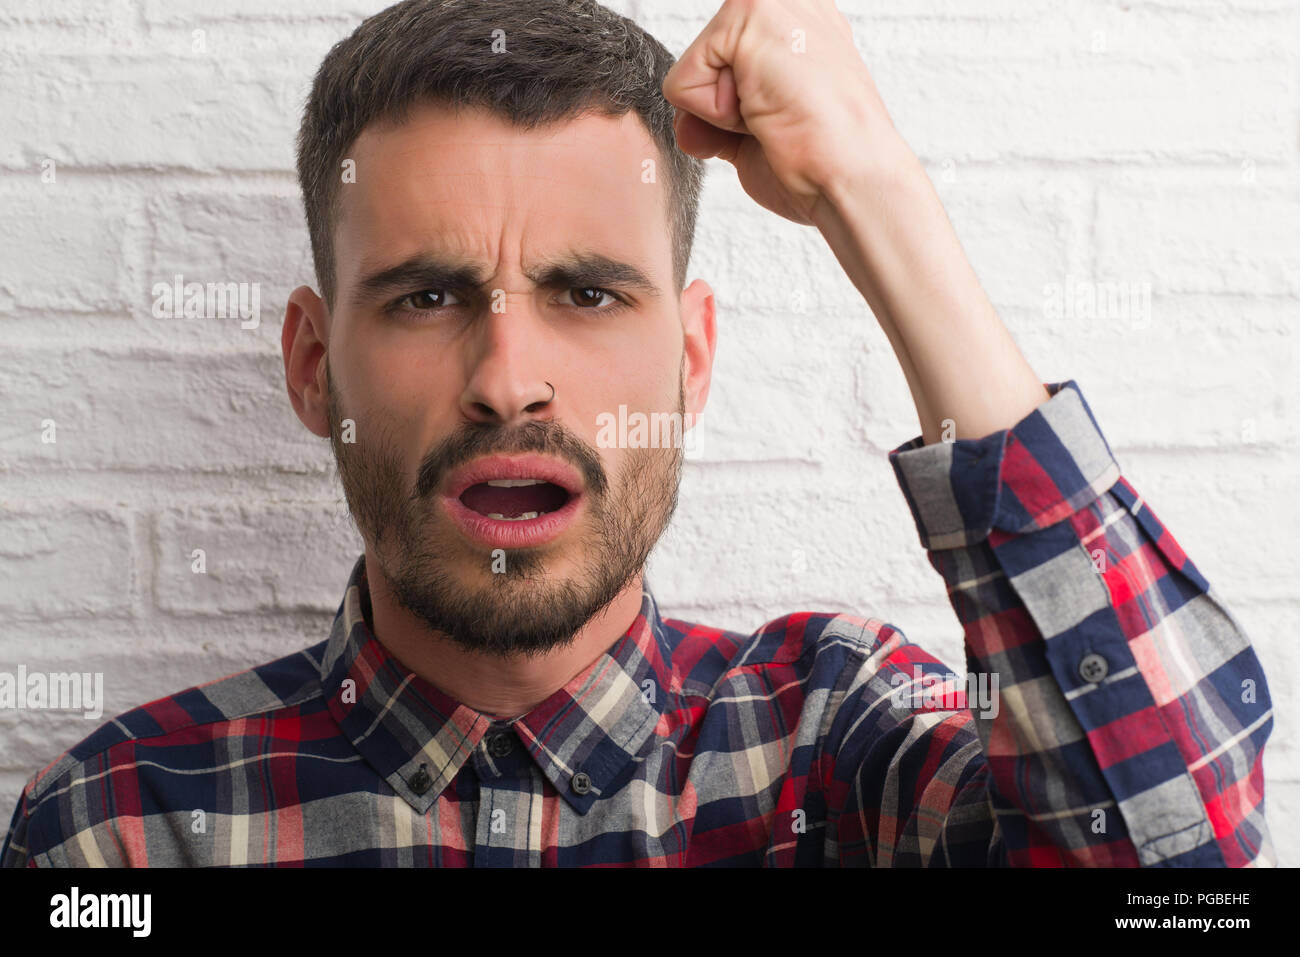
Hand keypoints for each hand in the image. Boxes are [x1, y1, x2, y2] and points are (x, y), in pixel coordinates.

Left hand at [662, 0, 900, 225]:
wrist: (852, 178)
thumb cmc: (822, 164)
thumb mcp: (755, 136)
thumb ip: (714, 120)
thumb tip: (685, 128)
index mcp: (797, 28)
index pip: (719, 67)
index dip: (736, 110)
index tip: (785, 119)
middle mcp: (786, 6)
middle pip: (702, 65)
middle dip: (724, 108)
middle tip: (780, 120)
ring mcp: (771, 2)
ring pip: (692, 71)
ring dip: (721, 113)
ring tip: (775, 116)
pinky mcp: (749, 13)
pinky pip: (682, 83)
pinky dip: (713, 116)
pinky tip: (765, 113)